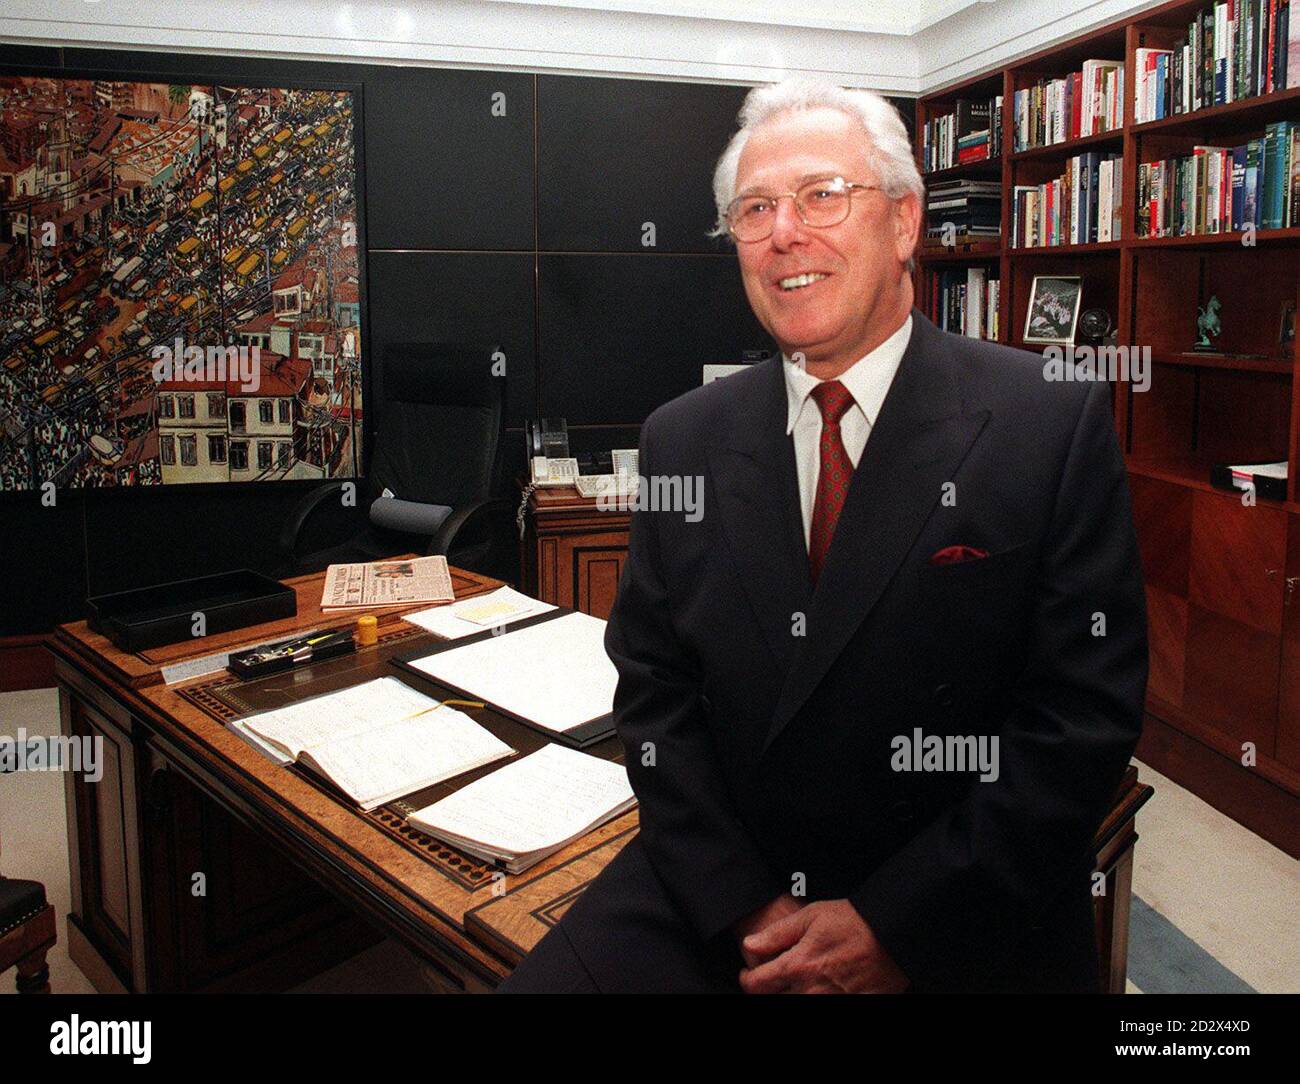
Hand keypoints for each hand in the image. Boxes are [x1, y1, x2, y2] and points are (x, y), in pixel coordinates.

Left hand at [738, 900, 908, 993]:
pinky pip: (825, 1008)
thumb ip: (777, 934)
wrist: (893, 936)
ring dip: (792, 995)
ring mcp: (830, 1002)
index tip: (747, 974)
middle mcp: (810, 991)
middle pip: (774, 1002)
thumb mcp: (811, 916)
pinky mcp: (848, 1007)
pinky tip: (819, 988)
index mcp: (797, 966)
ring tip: (797, 982)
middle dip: (769, 992)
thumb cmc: (852, 922)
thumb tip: (749, 945)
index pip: (756, 986)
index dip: (746, 980)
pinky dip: (816, 997)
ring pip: (796, 1006)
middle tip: (772, 979)